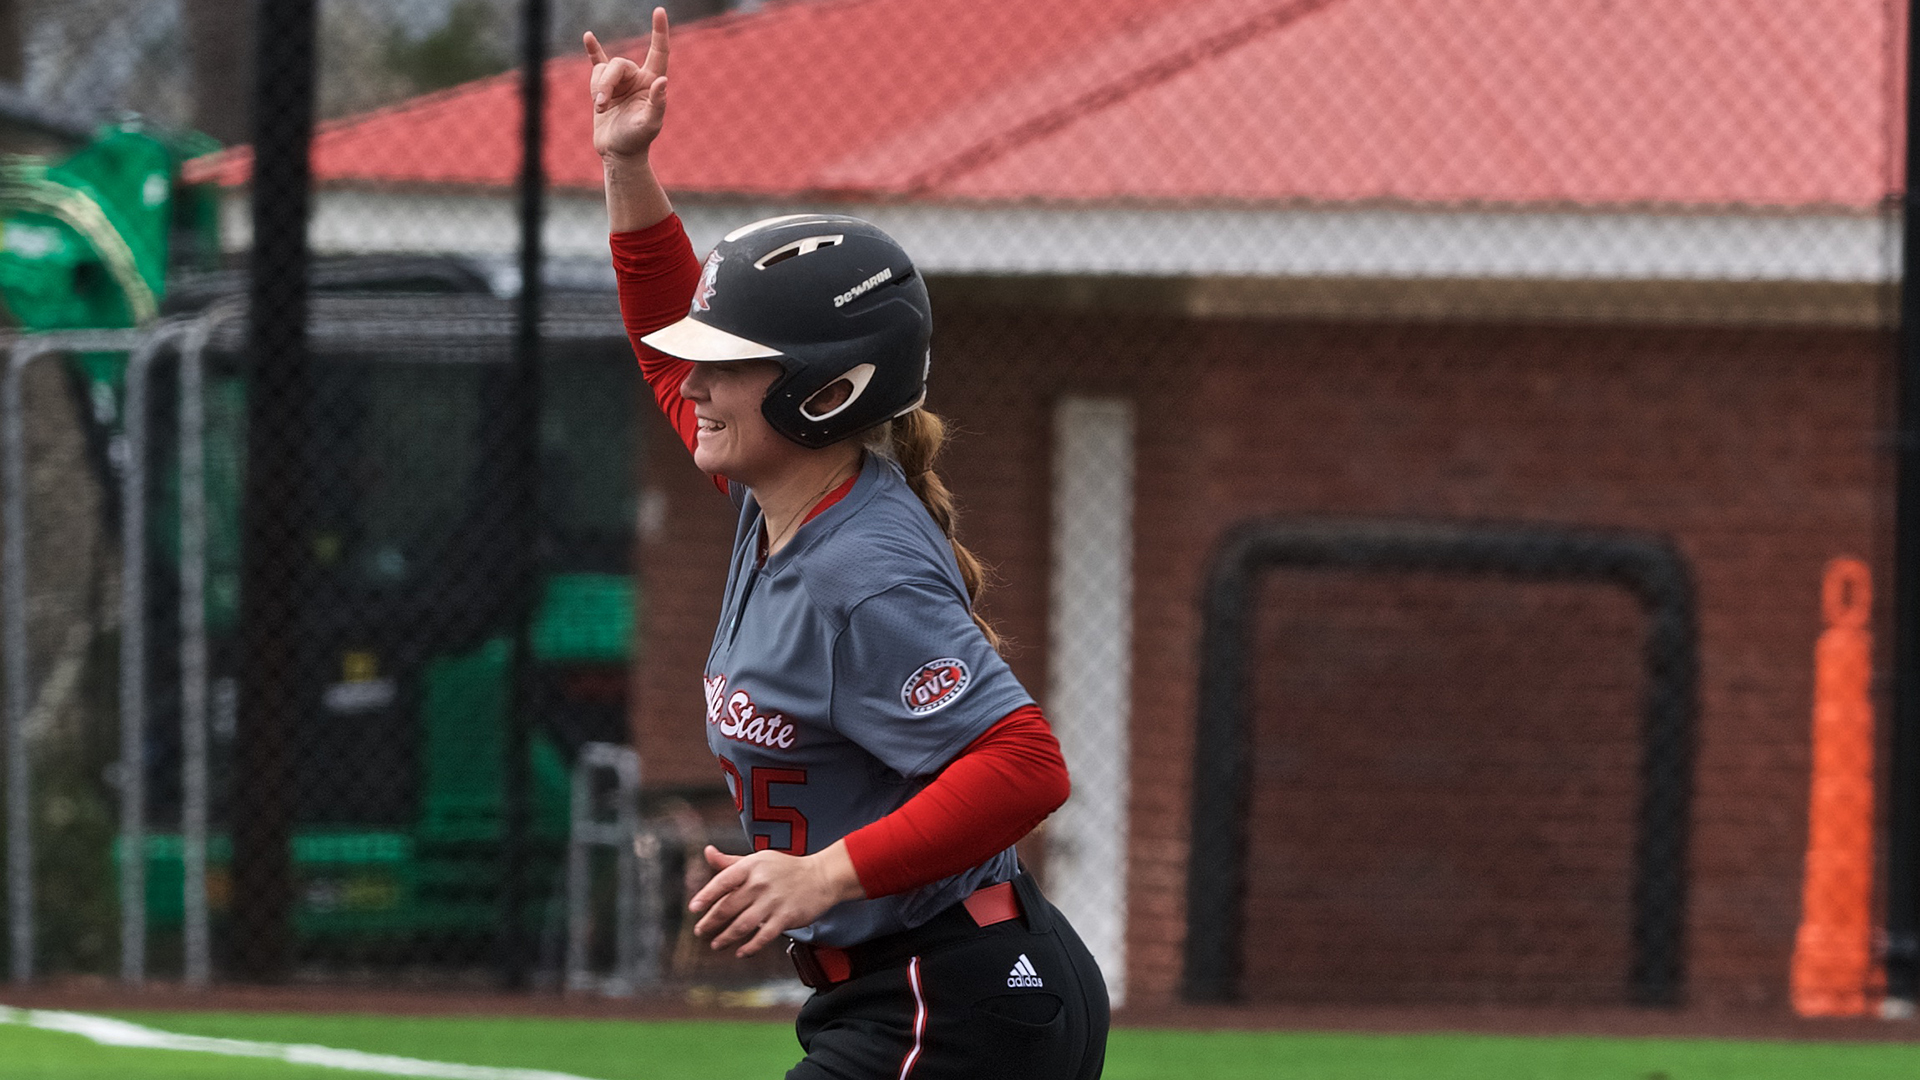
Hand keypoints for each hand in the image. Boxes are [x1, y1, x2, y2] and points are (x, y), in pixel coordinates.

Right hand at [585, 7, 669, 160]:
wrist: (618, 152)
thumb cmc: (637, 140)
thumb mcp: (650, 124)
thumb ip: (658, 103)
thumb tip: (662, 81)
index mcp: (652, 81)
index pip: (659, 51)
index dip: (660, 32)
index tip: (659, 11)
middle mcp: (637, 77)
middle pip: (618, 64)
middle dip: (607, 83)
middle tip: (602, 105)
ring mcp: (620, 81)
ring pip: (603, 70)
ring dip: (598, 89)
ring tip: (601, 109)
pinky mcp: (604, 86)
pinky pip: (597, 63)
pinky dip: (592, 50)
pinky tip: (589, 37)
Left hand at [688, 842, 866, 957]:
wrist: (822, 876)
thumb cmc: (785, 868)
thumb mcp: (758, 859)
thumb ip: (731, 861)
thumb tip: (707, 852)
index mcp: (751, 867)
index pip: (722, 882)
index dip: (706, 896)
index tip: (694, 909)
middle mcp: (760, 883)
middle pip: (728, 906)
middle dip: (711, 922)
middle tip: (700, 931)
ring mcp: (773, 901)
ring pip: (742, 924)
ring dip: (726, 937)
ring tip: (716, 944)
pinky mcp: (786, 917)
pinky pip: (763, 936)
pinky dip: (750, 947)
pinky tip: (740, 952)